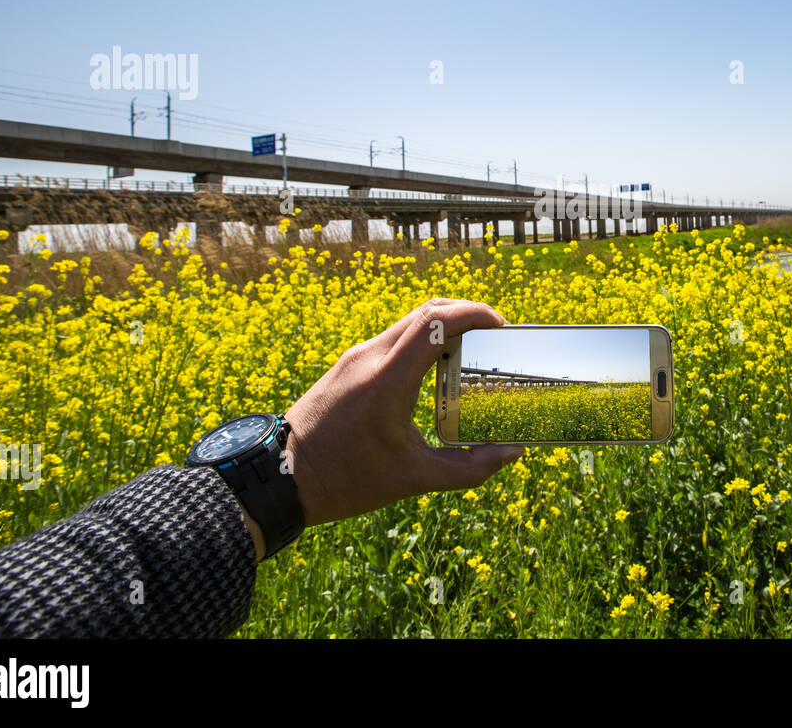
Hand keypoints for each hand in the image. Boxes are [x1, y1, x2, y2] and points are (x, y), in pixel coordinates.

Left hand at [281, 298, 524, 526]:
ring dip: (442, 326)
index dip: (474, 313)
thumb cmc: (345, 480)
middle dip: (465, 314)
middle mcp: (370, 357)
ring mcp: (355, 357)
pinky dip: (421, 341)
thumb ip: (469, 467)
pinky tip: (435, 368)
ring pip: (407, 322)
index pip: (435, 322)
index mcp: (387, 380)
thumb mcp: (413, 479)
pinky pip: (392, 339)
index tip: (501, 326)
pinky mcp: (347, 364)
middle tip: (493, 335)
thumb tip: (512, 453)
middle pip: (425, 311)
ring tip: (470, 352)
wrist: (279, 478)